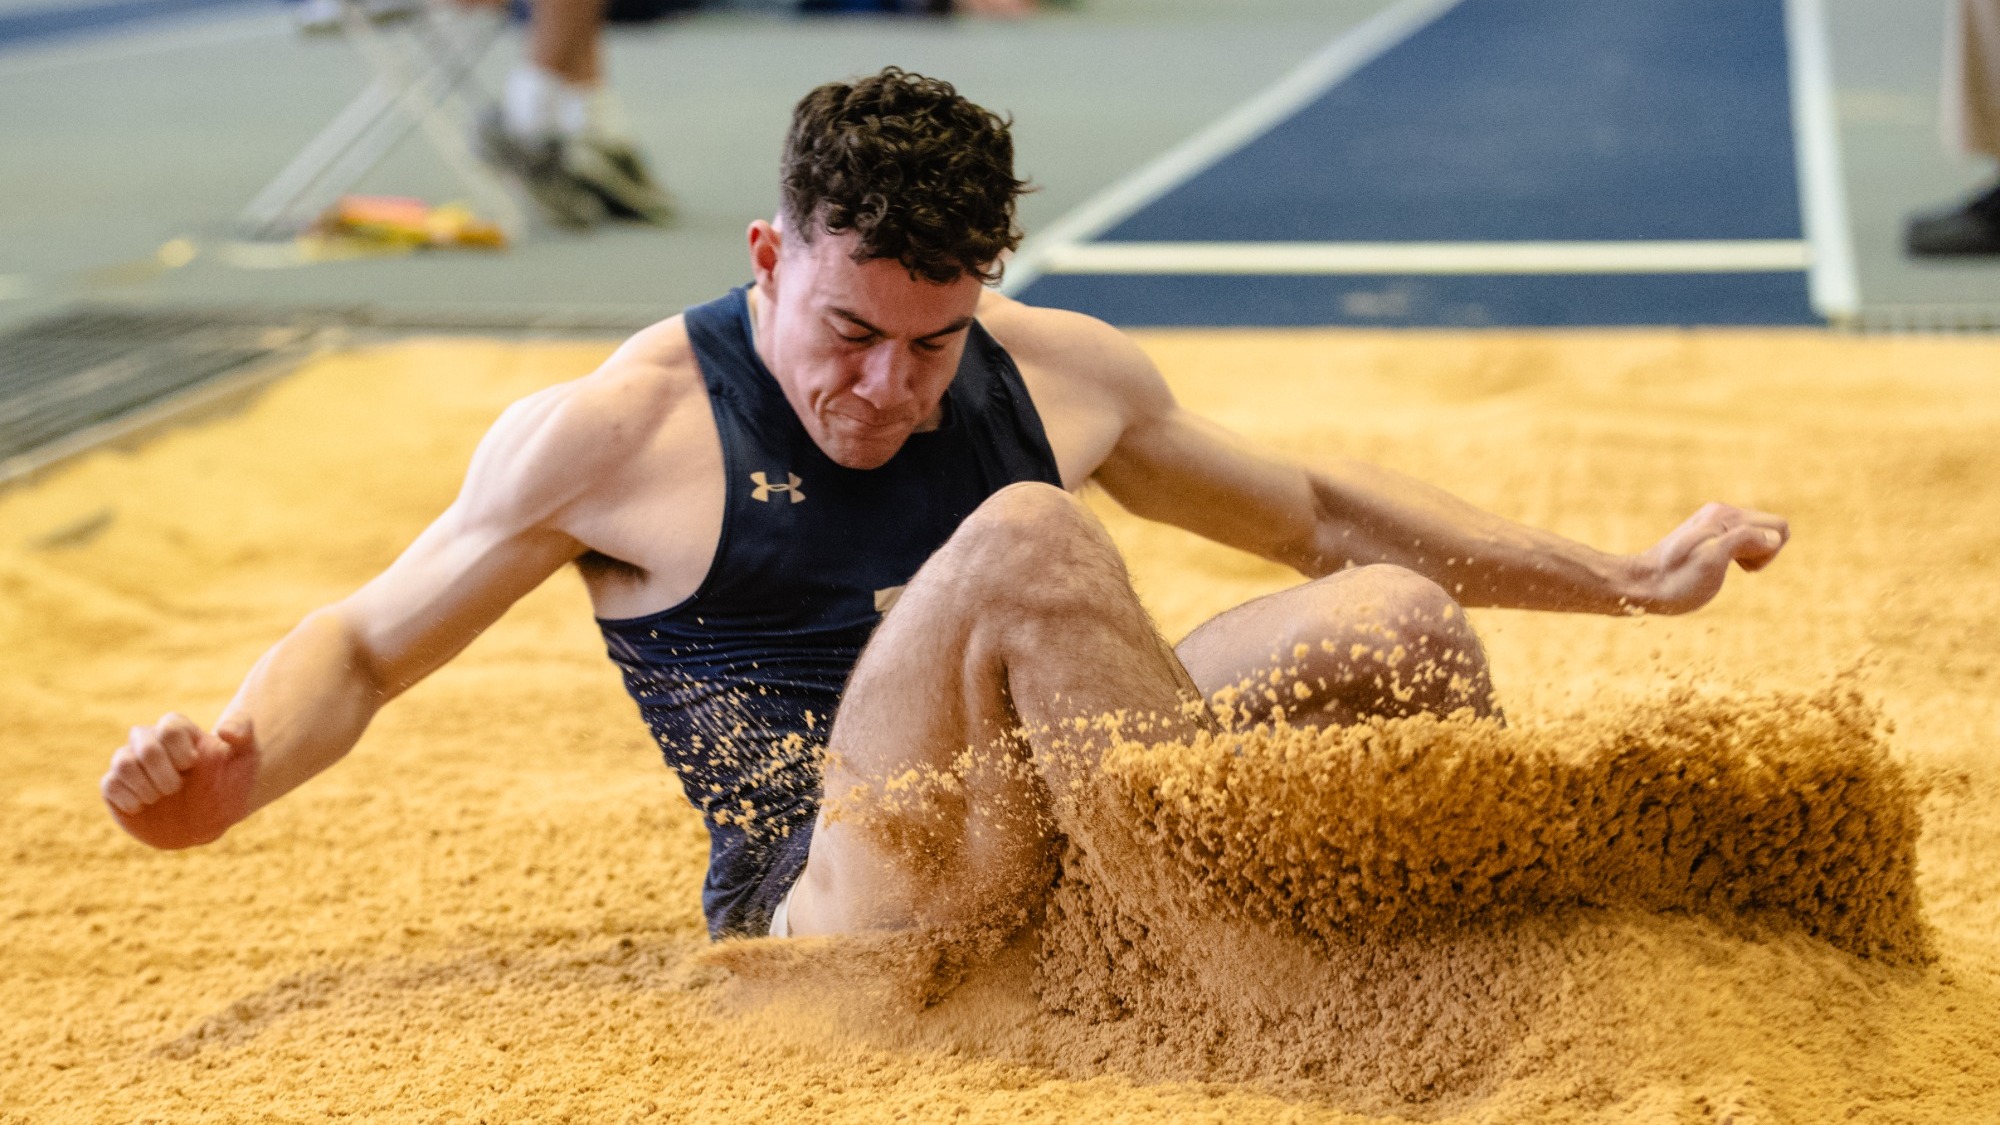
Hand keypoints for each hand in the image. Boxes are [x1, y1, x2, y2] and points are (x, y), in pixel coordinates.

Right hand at [100, 714, 259, 849]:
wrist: (213, 816)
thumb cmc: (230, 781)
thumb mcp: (246, 757)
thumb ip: (243, 734)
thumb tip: (224, 731)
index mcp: (178, 731)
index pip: (169, 725)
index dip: (181, 749)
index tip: (193, 765)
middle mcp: (150, 743)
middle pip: (140, 736)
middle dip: (162, 768)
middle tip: (177, 788)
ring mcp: (132, 765)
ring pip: (121, 761)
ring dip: (145, 785)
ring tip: (161, 798)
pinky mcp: (117, 789)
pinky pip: (109, 785)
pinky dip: (128, 798)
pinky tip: (144, 807)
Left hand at [1629, 502, 1788, 614]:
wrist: (1642, 585)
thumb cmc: (1677, 580)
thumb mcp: (1712, 562)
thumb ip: (1743, 541)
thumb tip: (1773, 536)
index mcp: (1725, 515)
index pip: (1779, 527)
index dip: (1769, 552)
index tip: (1741, 565)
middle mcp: (1721, 511)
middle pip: (1772, 528)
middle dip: (1763, 552)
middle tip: (1733, 567)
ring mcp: (1715, 521)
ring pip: (1759, 535)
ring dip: (1752, 555)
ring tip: (1723, 567)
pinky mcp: (1709, 533)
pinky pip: (1743, 540)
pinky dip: (1740, 556)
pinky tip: (1717, 566)